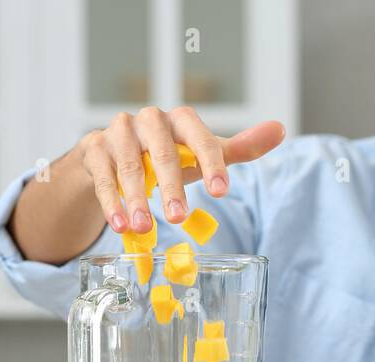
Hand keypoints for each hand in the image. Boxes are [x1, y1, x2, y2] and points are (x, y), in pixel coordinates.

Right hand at [76, 108, 284, 233]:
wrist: (113, 156)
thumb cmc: (166, 156)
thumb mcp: (201, 155)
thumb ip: (239, 148)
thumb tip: (280, 129)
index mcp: (179, 120)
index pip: (199, 137)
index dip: (211, 163)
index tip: (221, 193)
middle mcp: (147, 120)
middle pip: (162, 152)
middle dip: (171, 187)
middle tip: (179, 218)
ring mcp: (117, 133)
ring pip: (128, 166)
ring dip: (136, 199)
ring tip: (144, 228)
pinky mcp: (93, 149)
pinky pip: (103, 178)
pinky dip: (111, 203)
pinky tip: (120, 225)